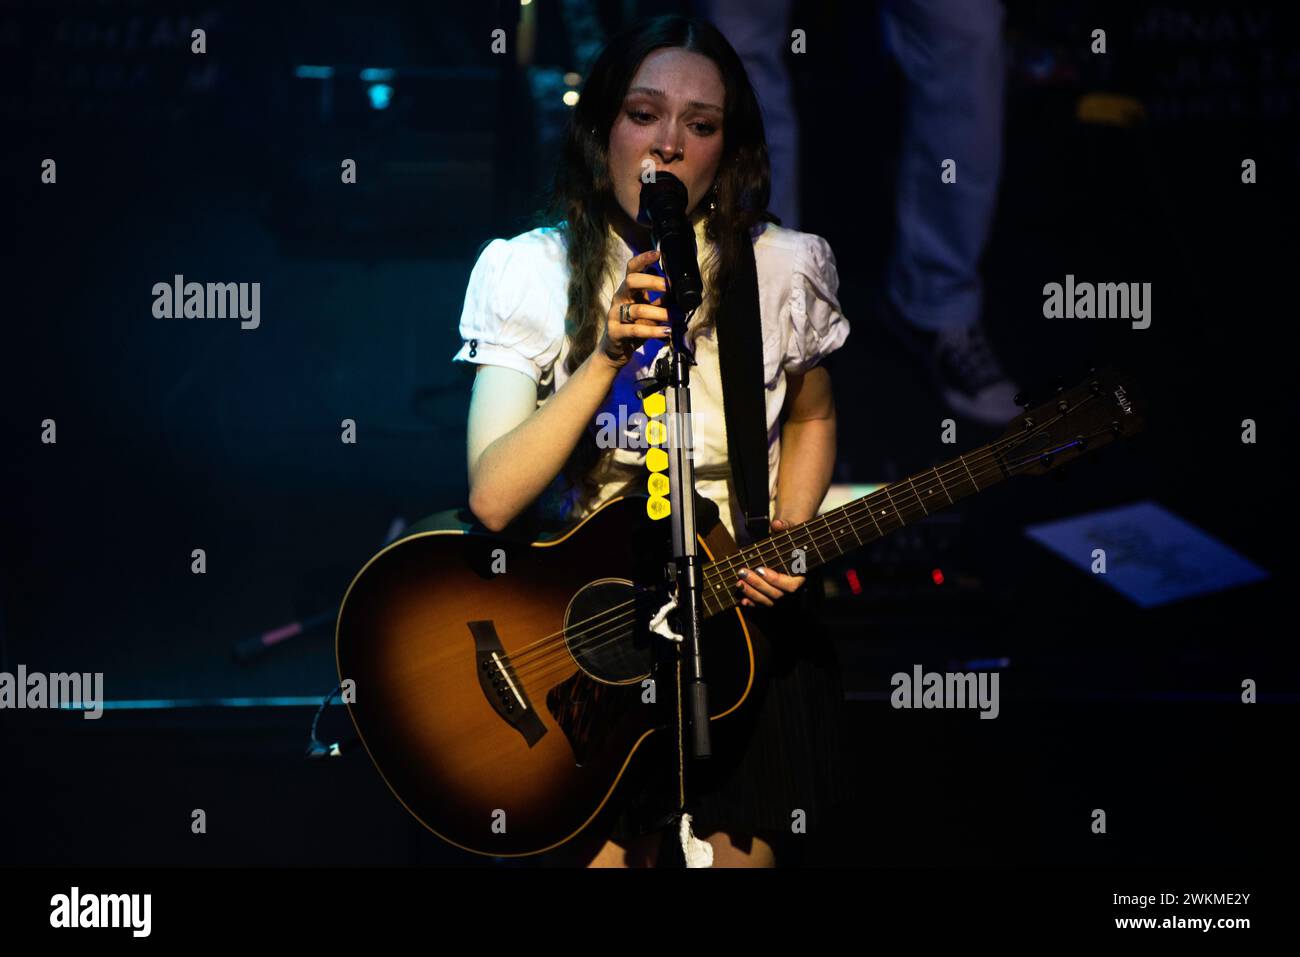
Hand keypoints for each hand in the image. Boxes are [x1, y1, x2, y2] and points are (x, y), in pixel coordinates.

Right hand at [596, 250, 670, 369]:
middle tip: (670, 287)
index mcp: (628, 290)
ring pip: (638, 309)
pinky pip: (635, 330)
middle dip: (653, 282)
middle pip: (631, 281)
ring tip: (676, 317)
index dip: (643, 259)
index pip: (632, 269)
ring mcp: (615, 315)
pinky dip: (653, 331)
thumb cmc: (633, 328)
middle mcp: (619, 299)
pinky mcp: (615, 332)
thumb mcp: (648, 311)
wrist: (614, 352)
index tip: (658, 253)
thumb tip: (679, 289)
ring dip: (660, 313)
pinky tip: (666, 332)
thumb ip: (661, 300)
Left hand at [735, 517, 807, 607]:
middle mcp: (793, 588)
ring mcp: (782, 594)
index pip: (790, 585)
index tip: (760, 569)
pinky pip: (762, 604)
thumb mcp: (789, 530)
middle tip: (743, 572)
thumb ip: (785, 526)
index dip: (775, 580)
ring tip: (739, 582)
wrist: (788, 544)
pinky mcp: (771, 596)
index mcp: (802, 574)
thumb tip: (777, 524)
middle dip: (758, 584)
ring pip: (768, 600)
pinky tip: (742, 599)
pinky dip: (752, 602)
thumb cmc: (790, 538)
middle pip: (777, 594)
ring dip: (752, 593)